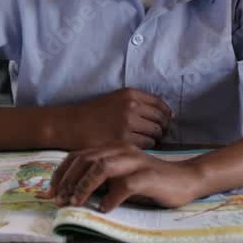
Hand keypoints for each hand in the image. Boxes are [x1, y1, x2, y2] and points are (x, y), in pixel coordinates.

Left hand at [38, 142, 204, 210]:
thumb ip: (101, 178)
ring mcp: (135, 161)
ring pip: (102, 167)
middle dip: (68, 180)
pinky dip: (111, 198)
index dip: (61, 173)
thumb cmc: (150, 180)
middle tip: (59, 200)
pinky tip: (105, 208)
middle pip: (86, 159)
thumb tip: (70, 192)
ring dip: (85, 186)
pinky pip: (124, 185)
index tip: (50, 192)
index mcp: (114, 148)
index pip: (79, 155)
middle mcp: (122, 150)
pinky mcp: (148, 175)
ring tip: (76, 202)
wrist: (185, 179)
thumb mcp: (121, 176)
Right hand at [57, 89, 171, 149]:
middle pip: (161, 120)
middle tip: (156, 136)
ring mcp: (127, 123)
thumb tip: (170, 114)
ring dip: (154, 139)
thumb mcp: (118, 99)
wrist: (72, 124)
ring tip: (144, 142)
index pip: (161, 104)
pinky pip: (146, 145)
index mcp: (131, 94)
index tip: (166, 122)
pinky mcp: (123, 139)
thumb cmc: (96, 113)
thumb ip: (141, 103)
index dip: (167, 115)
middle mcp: (131, 106)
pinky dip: (145, 147)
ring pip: (155, 134)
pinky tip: (136, 147)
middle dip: (162, 129)